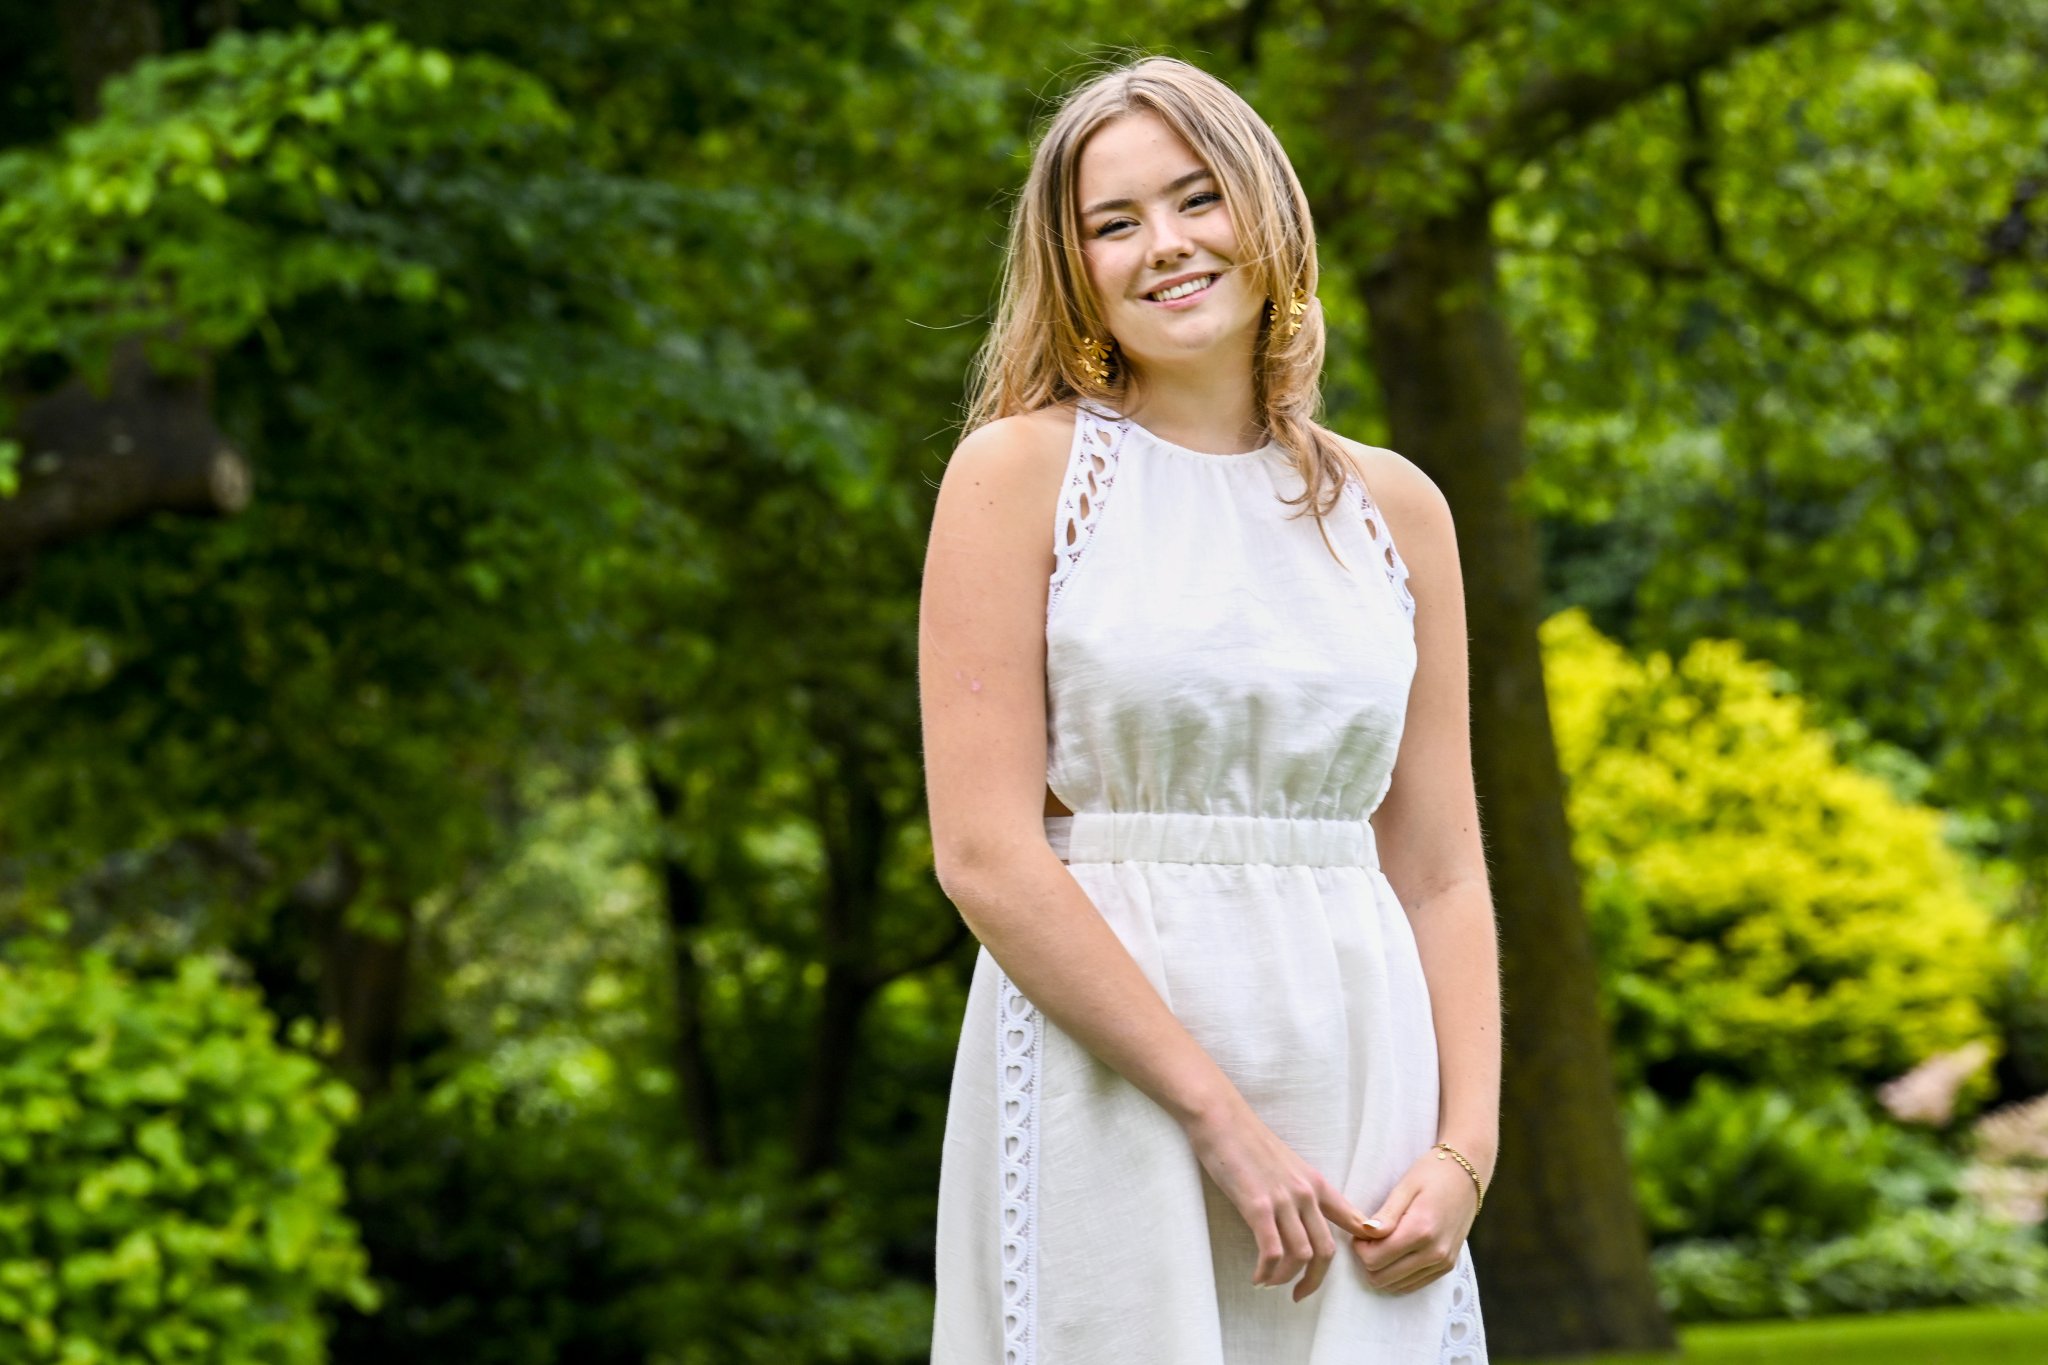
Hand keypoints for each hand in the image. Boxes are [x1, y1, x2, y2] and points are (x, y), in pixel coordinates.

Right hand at [1185, 1095, 1374, 1302]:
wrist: (1220, 1119)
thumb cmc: (1247, 1141)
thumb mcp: (1286, 1164)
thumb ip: (1300, 1190)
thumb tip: (1305, 1216)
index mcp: (1316, 1183)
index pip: (1351, 1219)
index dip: (1359, 1246)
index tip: (1355, 1265)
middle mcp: (1306, 1193)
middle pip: (1325, 1250)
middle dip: (1314, 1280)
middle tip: (1299, 1294)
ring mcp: (1283, 1200)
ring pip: (1300, 1255)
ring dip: (1285, 1278)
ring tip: (1270, 1283)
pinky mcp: (1257, 1206)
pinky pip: (1271, 1251)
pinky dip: (1266, 1272)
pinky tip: (1257, 1277)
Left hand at [1350, 1146, 1479, 1294]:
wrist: (1467, 1175)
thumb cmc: (1432, 1174)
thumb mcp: (1405, 1187)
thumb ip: (1386, 1214)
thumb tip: (1365, 1233)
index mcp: (1420, 1230)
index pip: (1374, 1259)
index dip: (1360, 1247)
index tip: (1363, 1231)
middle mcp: (1434, 1253)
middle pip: (1382, 1277)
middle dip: (1368, 1260)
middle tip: (1371, 1237)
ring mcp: (1442, 1263)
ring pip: (1396, 1286)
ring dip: (1382, 1268)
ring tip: (1385, 1243)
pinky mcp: (1447, 1267)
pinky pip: (1413, 1285)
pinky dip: (1398, 1274)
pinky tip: (1397, 1253)